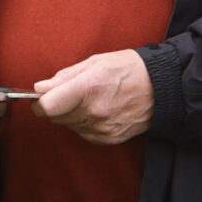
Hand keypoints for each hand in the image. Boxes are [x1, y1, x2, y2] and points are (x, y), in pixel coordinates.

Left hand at [36, 49, 153, 143]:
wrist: (162, 88)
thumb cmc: (129, 69)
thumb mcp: (95, 62)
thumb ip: (64, 77)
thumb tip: (40, 88)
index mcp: (88, 88)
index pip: (48, 106)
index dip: (39, 102)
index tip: (40, 97)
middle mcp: (94, 112)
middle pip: (56, 118)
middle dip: (56, 107)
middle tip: (68, 93)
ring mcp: (102, 128)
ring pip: (69, 126)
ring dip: (71, 115)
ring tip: (89, 99)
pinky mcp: (109, 138)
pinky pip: (84, 133)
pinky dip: (84, 124)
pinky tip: (98, 110)